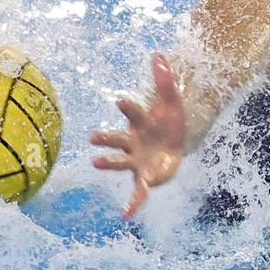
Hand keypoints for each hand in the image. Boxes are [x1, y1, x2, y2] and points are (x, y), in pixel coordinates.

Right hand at [90, 53, 186, 218]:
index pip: (134, 113)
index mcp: (140, 122)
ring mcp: (135, 161)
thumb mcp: (171, 100)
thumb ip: (164, 79)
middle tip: (93, 138)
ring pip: (120, 163)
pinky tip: (126, 216)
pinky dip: (132, 204)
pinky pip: (137, 192)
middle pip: (118, 139)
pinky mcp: (144, 177)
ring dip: (109, 163)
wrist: (175, 141)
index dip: (129, 107)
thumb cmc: (169, 120)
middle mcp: (132, 142)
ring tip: (96, 163)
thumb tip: (159, 53)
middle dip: (107, 139)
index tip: (122, 99)